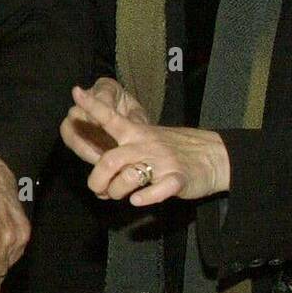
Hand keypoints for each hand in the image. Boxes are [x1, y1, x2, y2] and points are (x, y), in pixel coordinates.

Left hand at [70, 85, 230, 204]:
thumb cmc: (177, 151)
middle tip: (98, 190)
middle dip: (97, 179)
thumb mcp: (150, 140)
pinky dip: (144, 197)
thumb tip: (100, 177)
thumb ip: (124, 152)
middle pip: (109, 161)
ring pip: (128, 177)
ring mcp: (163, 162)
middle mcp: (147, 145)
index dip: (92, 106)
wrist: (216, 156)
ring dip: (117, 191)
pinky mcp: (178, 179)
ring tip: (120, 196)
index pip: (110, 117)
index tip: (75, 93)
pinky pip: (157, 190)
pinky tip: (138, 200)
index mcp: (138, 133)